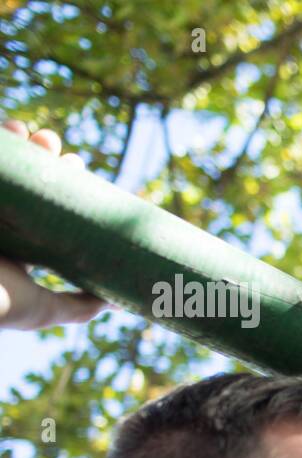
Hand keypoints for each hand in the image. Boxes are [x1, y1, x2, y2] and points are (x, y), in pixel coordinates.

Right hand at [0, 120, 106, 331]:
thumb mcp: (43, 308)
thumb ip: (76, 307)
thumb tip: (112, 300)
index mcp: (15, 246)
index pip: (42, 208)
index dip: (60, 183)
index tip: (76, 165)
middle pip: (21, 182)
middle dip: (39, 158)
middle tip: (56, 147)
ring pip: (0, 167)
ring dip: (15, 144)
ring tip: (35, 135)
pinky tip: (9, 128)